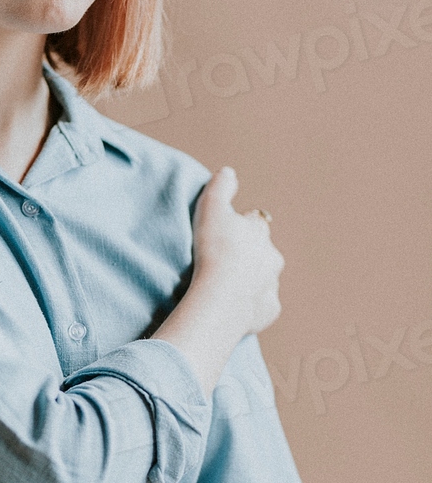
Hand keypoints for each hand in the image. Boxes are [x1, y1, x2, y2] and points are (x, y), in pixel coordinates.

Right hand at [189, 166, 283, 337]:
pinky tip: (235, 307)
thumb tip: (229, 172)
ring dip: (250, 280)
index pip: (254, 223)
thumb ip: (220, 187)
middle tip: (224, 262)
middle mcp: (272, 257)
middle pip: (262, 253)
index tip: (226, 233)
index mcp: (259, 232)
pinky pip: (261, 306)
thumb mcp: (211, 209)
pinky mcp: (269, 310)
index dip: (241, 227)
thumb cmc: (214, 251)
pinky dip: (251, 305)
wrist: (221, 297)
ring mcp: (272, 285)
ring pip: (264, 279)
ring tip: (226, 286)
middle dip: (248, 255)